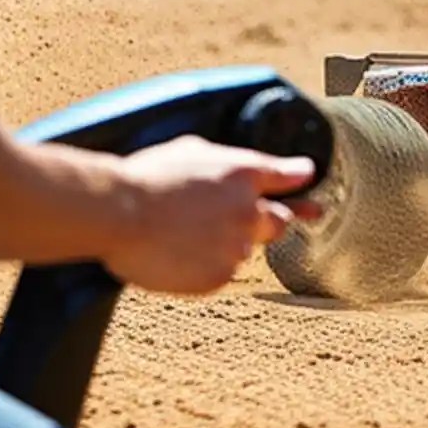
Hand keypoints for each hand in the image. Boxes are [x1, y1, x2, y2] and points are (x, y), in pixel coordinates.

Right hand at [103, 135, 322, 294]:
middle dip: (271, 221)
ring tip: (181, 234)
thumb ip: (223, 162)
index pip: (287, 175)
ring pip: (243, 248)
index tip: (307, 177)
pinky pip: (220, 272)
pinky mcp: (220, 276)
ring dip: (222, 243)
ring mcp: (238, 247)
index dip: (298, 176)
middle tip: (250, 222)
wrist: (120, 214)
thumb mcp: (189, 151)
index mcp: (244, 174)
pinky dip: (203, 266)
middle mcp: (250, 211)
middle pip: (280, 221)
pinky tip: (176, 255)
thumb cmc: (146, 177)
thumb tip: (234, 169)